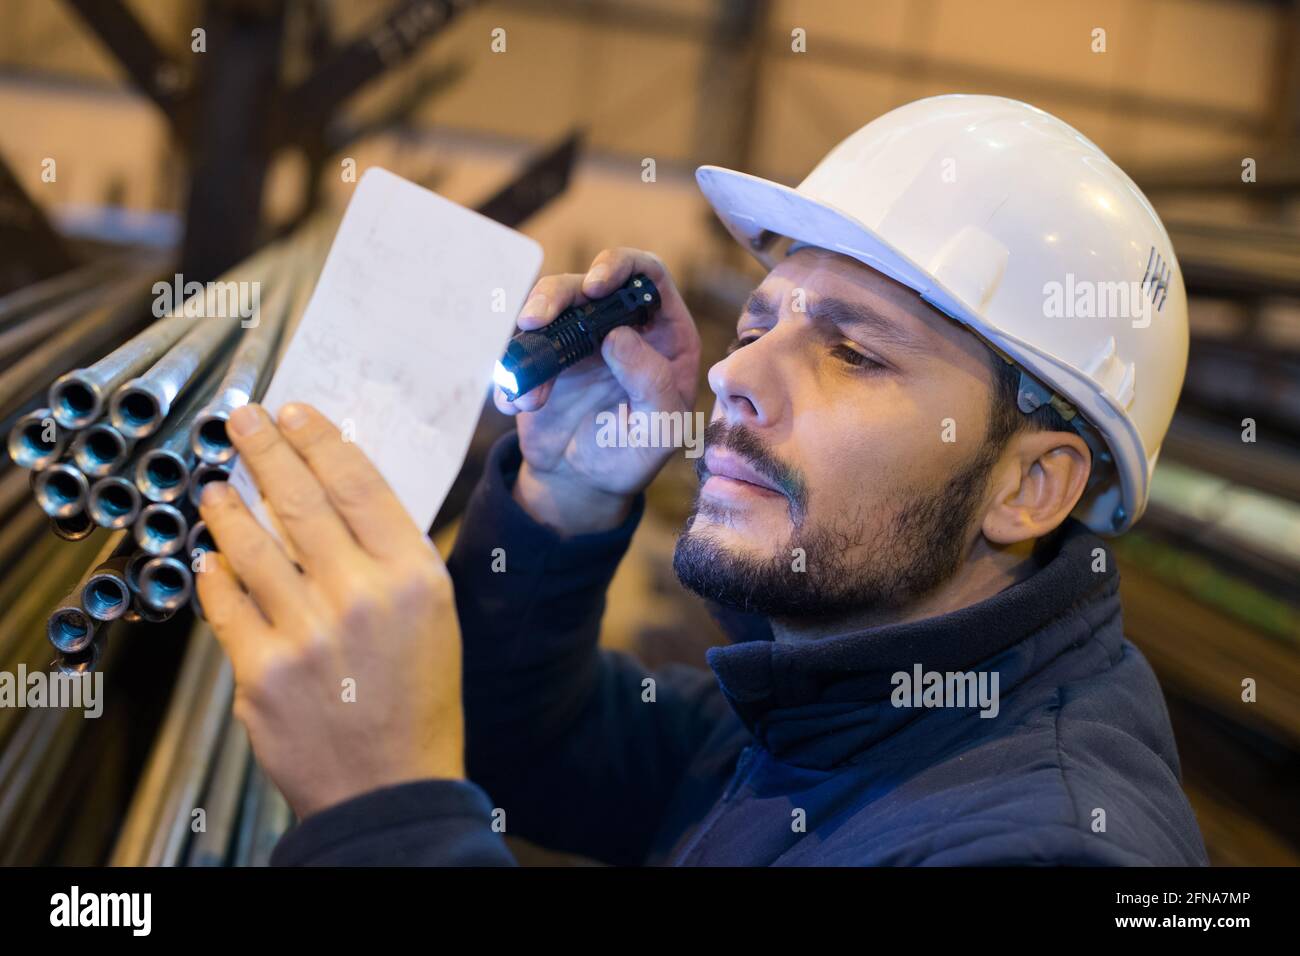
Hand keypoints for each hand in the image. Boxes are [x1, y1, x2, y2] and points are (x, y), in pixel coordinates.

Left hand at [197, 402, 463, 819]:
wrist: (391, 788)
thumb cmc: (419, 699)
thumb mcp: (434, 615)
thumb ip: (390, 556)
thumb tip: (338, 493)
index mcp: (413, 577)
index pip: (359, 484)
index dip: (320, 440)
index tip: (296, 412)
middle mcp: (360, 596)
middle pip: (299, 501)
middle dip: (264, 448)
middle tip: (241, 418)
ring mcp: (305, 634)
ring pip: (249, 546)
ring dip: (226, 506)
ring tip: (215, 484)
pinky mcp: (260, 673)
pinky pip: (223, 605)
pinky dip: (213, 574)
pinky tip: (209, 558)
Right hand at [496, 248, 700, 533]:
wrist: (585, 483)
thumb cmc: (634, 455)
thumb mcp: (660, 429)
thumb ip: (652, 382)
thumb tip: (617, 335)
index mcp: (663, 333)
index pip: (646, 274)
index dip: (621, 266)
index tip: (594, 285)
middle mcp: (619, 326)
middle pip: (586, 284)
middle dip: (555, 295)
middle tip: (533, 321)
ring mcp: (577, 340)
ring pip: (547, 307)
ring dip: (528, 338)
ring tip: (530, 393)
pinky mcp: (542, 358)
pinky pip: (518, 350)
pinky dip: (510, 375)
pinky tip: (516, 405)